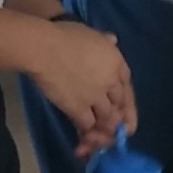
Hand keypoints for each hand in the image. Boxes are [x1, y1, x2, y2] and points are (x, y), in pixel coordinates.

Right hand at [25, 22, 136, 160]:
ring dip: (101, 130)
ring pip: (106, 119)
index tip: (126, 117)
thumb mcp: (90, 33)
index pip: (128, 88)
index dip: (127, 105)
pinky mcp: (79, 108)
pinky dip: (86, 133)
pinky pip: (87, 125)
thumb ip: (104, 40)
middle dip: (115, 120)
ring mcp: (96, 97)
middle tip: (106, 132)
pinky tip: (80, 137)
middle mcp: (111, 82)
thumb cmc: (64, 35)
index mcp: (117, 63)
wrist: (44, 48)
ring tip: (92, 139)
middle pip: (119, 106)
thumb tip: (113, 39)